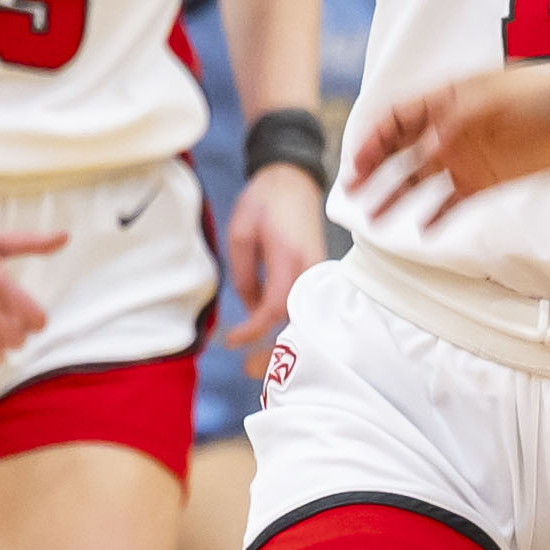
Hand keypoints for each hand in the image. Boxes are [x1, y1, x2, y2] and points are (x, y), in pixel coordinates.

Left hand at [219, 161, 326, 350]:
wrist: (292, 178)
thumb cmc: (263, 202)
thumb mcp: (240, 235)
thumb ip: (244, 275)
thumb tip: (249, 307)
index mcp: (289, 258)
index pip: (274, 307)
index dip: (253, 329)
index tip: (232, 341)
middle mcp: (310, 269)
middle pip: (295, 319)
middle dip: (276, 350)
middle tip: (250, 371)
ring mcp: (317, 271)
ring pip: (302, 315)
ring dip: (282, 339)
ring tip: (256, 361)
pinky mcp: (317, 271)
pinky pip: (304, 303)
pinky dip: (288, 322)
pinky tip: (269, 333)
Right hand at [346, 64, 549, 224]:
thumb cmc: (540, 94)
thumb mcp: (494, 100)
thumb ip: (458, 122)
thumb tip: (427, 147)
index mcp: (445, 100)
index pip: (398, 120)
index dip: (374, 139)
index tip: (359, 162)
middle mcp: (449, 130)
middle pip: (400, 151)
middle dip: (373, 169)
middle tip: (352, 191)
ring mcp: (466, 157)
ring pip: (420, 180)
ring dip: (396, 197)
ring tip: (374, 219)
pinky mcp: (487, 180)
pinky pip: (454, 202)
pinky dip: (438, 216)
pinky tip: (423, 230)